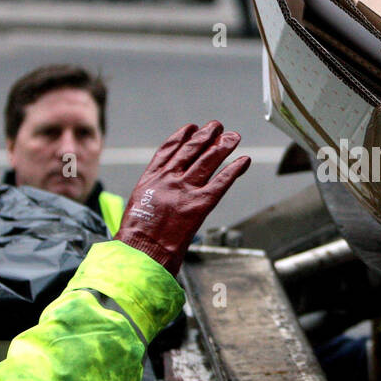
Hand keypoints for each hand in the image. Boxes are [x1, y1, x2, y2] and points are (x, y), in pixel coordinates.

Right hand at [115, 122, 249, 272]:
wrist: (140, 253)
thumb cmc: (136, 239)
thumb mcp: (137, 209)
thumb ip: (151, 199)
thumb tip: (159, 201)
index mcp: (150, 180)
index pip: (168, 151)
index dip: (182, 137)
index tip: (191, 128)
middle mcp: (168, 180)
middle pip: (191, 150)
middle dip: (206, 136)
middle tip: (217, 127)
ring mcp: (185, 190)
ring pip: (208, 161)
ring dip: (223, 146)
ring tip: (233, 137)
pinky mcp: (199, 204)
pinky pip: (222, 182)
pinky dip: (234, 170)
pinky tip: (243, 162)